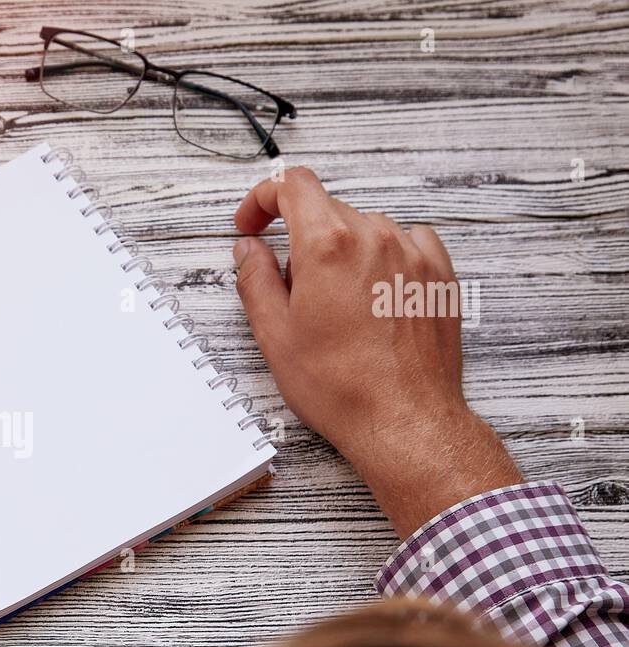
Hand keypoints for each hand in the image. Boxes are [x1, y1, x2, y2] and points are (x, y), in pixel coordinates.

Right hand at [233, 168, 519, 537]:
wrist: (403, 419)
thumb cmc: (342, 386)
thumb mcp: (276, 335)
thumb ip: (255, 280)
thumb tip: (249, 251)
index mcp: (327, 245)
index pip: (292, 185)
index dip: (263, 199)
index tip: (254, 224)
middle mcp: (374, 237)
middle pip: (327, 210)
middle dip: (300, 238)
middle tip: (290, 286)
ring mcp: (412, 253)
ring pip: (365, 228)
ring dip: (342, 251)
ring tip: (335, 303)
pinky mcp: (439, 274)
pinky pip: (406, 243)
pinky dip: (383, 258)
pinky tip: (372, 295)